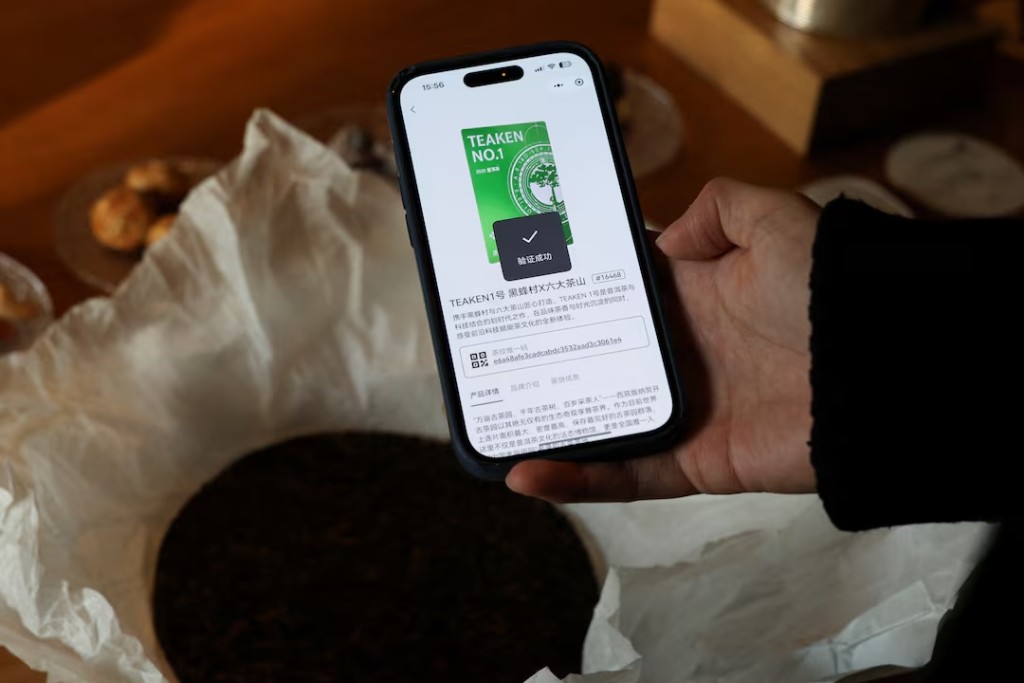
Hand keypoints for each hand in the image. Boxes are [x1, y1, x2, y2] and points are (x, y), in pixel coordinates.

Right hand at [507, 178, 819, 502]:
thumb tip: (665, 242)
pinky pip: (625, 475)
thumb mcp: (776, 219)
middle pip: (598, 357)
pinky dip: (575, 476)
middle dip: (544, 355)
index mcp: (695, 297)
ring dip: (545, 422)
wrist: (884, 374)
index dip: (573, 288)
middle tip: (484, 351)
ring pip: (599, 419)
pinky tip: (524, 472)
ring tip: (488, 419)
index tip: (519, 282)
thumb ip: (721, 207)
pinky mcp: (693, 462)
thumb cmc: (831, 292)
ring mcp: (685, 410)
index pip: (619, 294)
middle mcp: (683, 353)